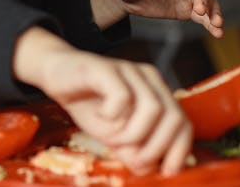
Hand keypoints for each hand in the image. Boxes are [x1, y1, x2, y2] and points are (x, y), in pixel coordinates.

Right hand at [13, 28, 192, 174]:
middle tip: (133, 159)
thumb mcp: (115, 135)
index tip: (166, 171)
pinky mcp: (106, 68)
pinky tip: (101, 115)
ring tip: (112, 138)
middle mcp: (150, 79)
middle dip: (156, 148)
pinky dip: (113, 115)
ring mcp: (129, 71)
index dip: (179, 151)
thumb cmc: (88, 104)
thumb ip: (134, 151)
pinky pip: (122, 96)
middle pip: (174, 117)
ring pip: (152, 109)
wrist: (56, 75)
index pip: (184, 124)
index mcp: (158, 93)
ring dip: (133, 134)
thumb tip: (151, 170)